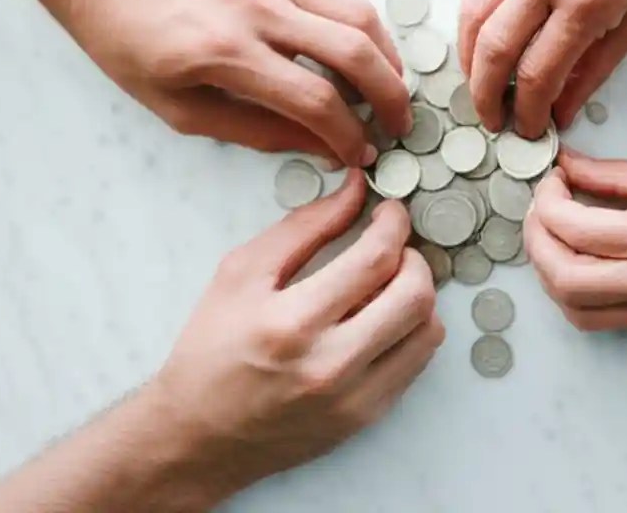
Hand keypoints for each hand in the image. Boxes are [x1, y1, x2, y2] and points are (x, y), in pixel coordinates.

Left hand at [57, 0, 410, 164]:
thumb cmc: (129, 42)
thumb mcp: (178, 108)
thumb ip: (254, 131)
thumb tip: (319, 147)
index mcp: (225, 52)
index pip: (315, 100)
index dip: (348, 137)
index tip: (361, 157)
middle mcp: (256, 8)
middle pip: (354, 52)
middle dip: (389, 98)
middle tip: (398, 128)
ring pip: (359, 16)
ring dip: (387, 59)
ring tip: (391, 92)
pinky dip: (362, 30)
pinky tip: (362, 57)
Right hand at [146, 171, 443, 496]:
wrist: (198, 436)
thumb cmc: (211, 350)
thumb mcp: (240, 275)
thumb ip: (303, 227)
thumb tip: (355, 191)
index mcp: (291, 322)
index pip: (375, 259)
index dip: (393, 224)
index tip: (389, 211)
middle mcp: (329, 365)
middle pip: (415, 295)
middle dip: (413, 257)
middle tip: (391, 248)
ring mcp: (354, 398)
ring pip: (427, 330)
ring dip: (417, 295)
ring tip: (384, 287)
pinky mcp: (366, 417)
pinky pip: (417, 361)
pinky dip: (409, 331)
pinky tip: (379, 320)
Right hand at [458, 0, 626, 137]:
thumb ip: (595, 68)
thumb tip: (560, 111)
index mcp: (589, 0)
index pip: (537, 74)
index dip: (526, 112)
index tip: (527, 128)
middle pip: (493, 49)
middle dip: (485, 94)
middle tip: (491, 116)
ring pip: (471, 12)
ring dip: (468, 57)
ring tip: (479, 80)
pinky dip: (471, 10)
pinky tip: (481, 32)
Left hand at [524, 150, 626, 339]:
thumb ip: (619, 176)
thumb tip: (568, 164)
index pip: (574, 228)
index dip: (547, 201)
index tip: (552, 181)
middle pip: (562, 278)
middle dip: (535, 242)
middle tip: (541, 212)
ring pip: (576, 311)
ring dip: (552, 275)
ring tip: (557, 240)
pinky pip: (605, 321)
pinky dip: (581, 294)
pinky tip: (588, 264)